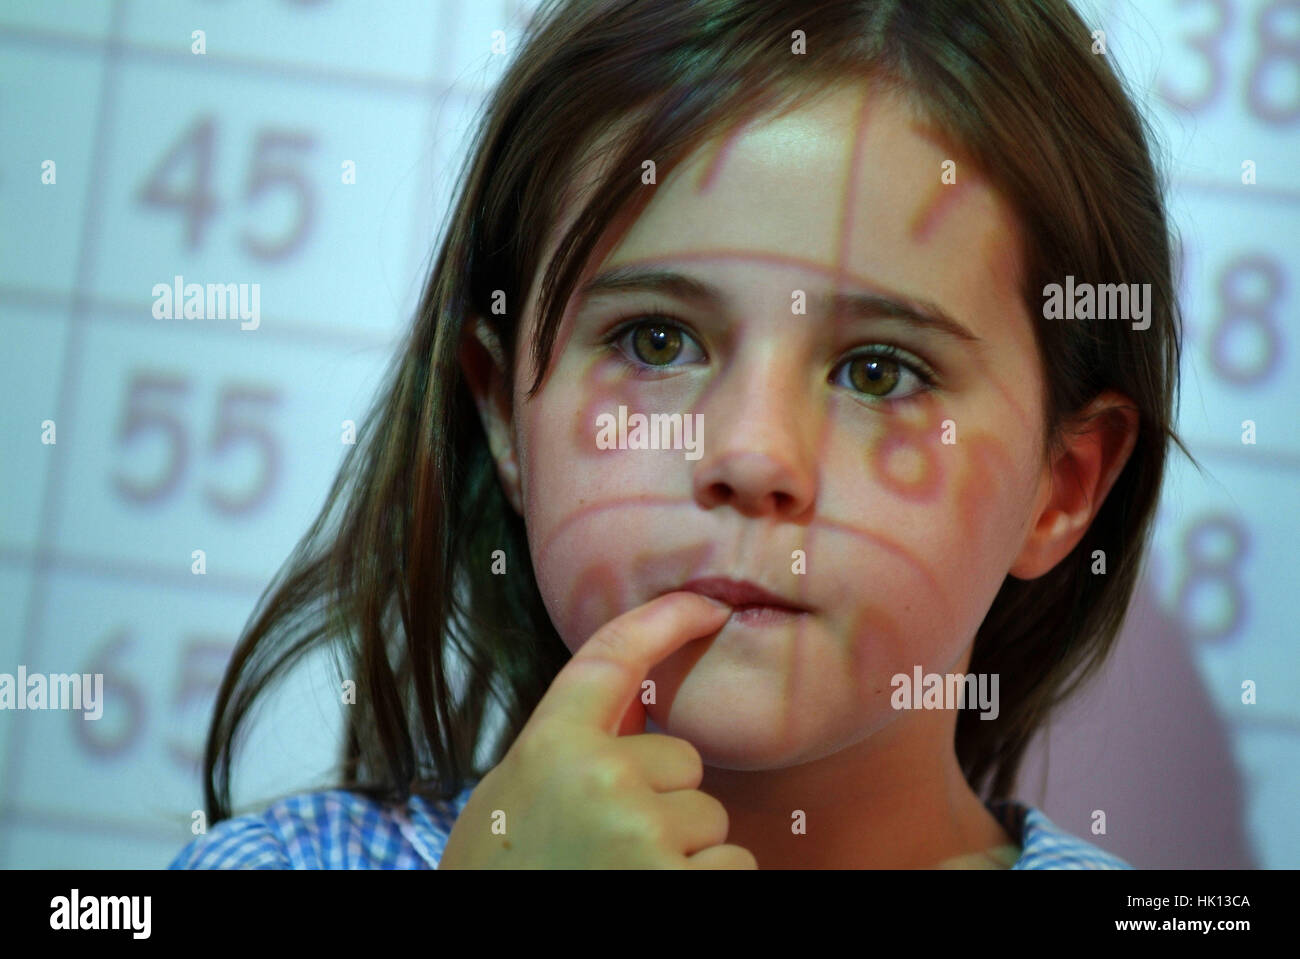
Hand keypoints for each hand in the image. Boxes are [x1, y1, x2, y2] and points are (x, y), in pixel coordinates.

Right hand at [438, 591, 756, 868]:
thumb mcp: (517, 799)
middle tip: (610, 850)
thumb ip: (572, 750)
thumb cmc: (506, 877)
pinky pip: (736, 869)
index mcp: (550, 748)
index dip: (664, 620)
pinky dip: (708, 888)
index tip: (706, 606)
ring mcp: (643, 835)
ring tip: (625, 880)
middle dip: (664, 803)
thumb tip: (642, 711)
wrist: (480, 951)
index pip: (612, 659)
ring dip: (686, 854)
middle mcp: (599, 779)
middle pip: (684, 764)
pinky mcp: (678, 885)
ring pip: (712, 822)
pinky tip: (653, 898)